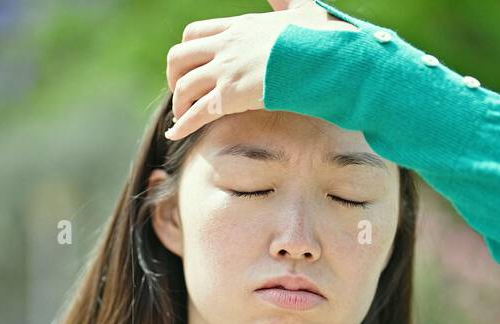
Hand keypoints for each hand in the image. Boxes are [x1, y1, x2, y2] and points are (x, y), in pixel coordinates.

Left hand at [164, 0, 357, 140]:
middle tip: (182, 91)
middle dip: (175, 75)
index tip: (192, 65)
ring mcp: (226, 70)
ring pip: (184, 85)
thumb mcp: (302, 9)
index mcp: (240, 26)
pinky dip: (183, 125)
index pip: (196, 33)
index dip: (188, 51)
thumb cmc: (320, 36)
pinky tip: (175, 134)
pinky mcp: (230, 96)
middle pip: (179, 56)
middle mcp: (227, 46)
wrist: (324, 56)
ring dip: (178, 103)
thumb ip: (286, 0)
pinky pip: (196, 112)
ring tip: (181, 116)